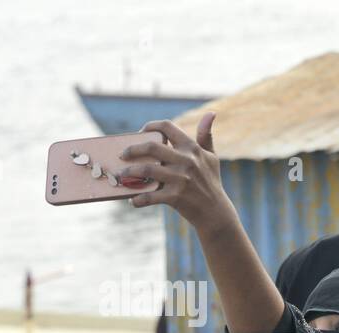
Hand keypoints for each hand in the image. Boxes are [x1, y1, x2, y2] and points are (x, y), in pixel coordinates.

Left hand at [117, 112, 236, 235]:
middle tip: (122, 155)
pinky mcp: (176, 197)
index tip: (140, 133)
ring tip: (122, 175)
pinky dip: (138, 199)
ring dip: (129, 172)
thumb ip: (206, 136)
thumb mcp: (211, 157)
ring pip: (147, 170)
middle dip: (132, 150)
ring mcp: (181, 179)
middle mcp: (187, 161)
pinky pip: (150, 196)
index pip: (167, 127)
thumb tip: (211, 113)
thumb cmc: (211, 182)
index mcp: (192, 148)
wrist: (216, 213)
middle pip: (151, 146)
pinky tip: (133, 200)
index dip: (150, 126)